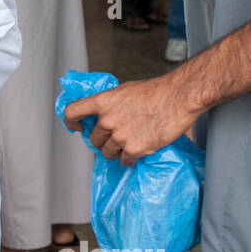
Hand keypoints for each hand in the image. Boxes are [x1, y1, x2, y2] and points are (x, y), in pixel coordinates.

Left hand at [63, 74, 199, 165]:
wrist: (179, 98)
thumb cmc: (157, 91)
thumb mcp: (125, 91)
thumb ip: (110, 104)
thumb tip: (104, 114)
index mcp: (102, 101)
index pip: (72, 112)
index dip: (71, 122)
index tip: (77, 127)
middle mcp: (107, 119)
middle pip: (93, 139)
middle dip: (103, 140)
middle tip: (116, 138)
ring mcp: (120, 135)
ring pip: (107, 152)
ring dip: (116, 151)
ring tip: (129, 143)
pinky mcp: (134, 149)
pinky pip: (124, 161)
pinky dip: (129, 159)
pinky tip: (138, 151)